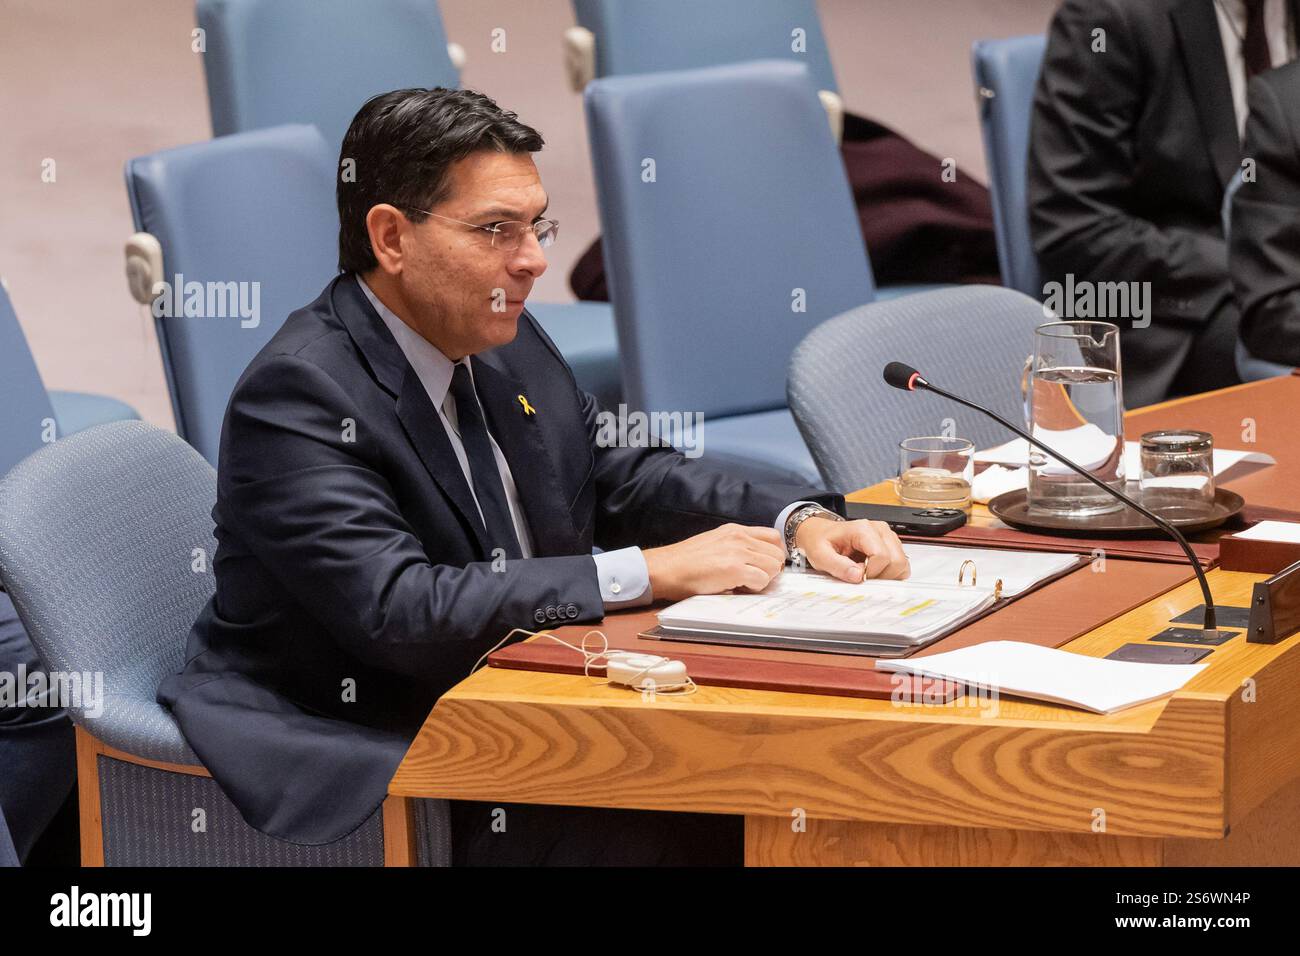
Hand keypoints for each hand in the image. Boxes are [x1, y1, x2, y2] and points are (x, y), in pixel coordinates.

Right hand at [643, 523, 785, 601]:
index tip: (763, 566)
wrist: (666, 568)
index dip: (772, 554)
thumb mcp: (715, 542)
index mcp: (735, 530)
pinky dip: (754, 588)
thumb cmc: (686, 561)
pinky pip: (761, 580)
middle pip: (777, 553)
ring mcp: (738, 552)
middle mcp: (739, 537)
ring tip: (743, 583)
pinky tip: (737, 587)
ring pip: (773, 567)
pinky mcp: (734, 569)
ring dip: (762, 579)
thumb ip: (737, 546)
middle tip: (753, 578)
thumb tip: (757, 561)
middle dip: (770, 570)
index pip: (773, 537)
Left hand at [795, 517, 908, 582]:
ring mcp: (888, 537)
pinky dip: (889, 574)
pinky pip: (900, 565)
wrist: (820, 534)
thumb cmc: (820, 541)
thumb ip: (838, 566)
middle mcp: (880, 530)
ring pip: (902, 564)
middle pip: (897, 561)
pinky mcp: (891, 546)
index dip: (870, 572)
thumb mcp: (820, 555)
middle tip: (862, 576)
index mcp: (863, 529)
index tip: (856, 575)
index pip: (882, 556)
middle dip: (881, 576)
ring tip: (866, 573)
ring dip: (886, 576)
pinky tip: (873, 571)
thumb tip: (858, 576)